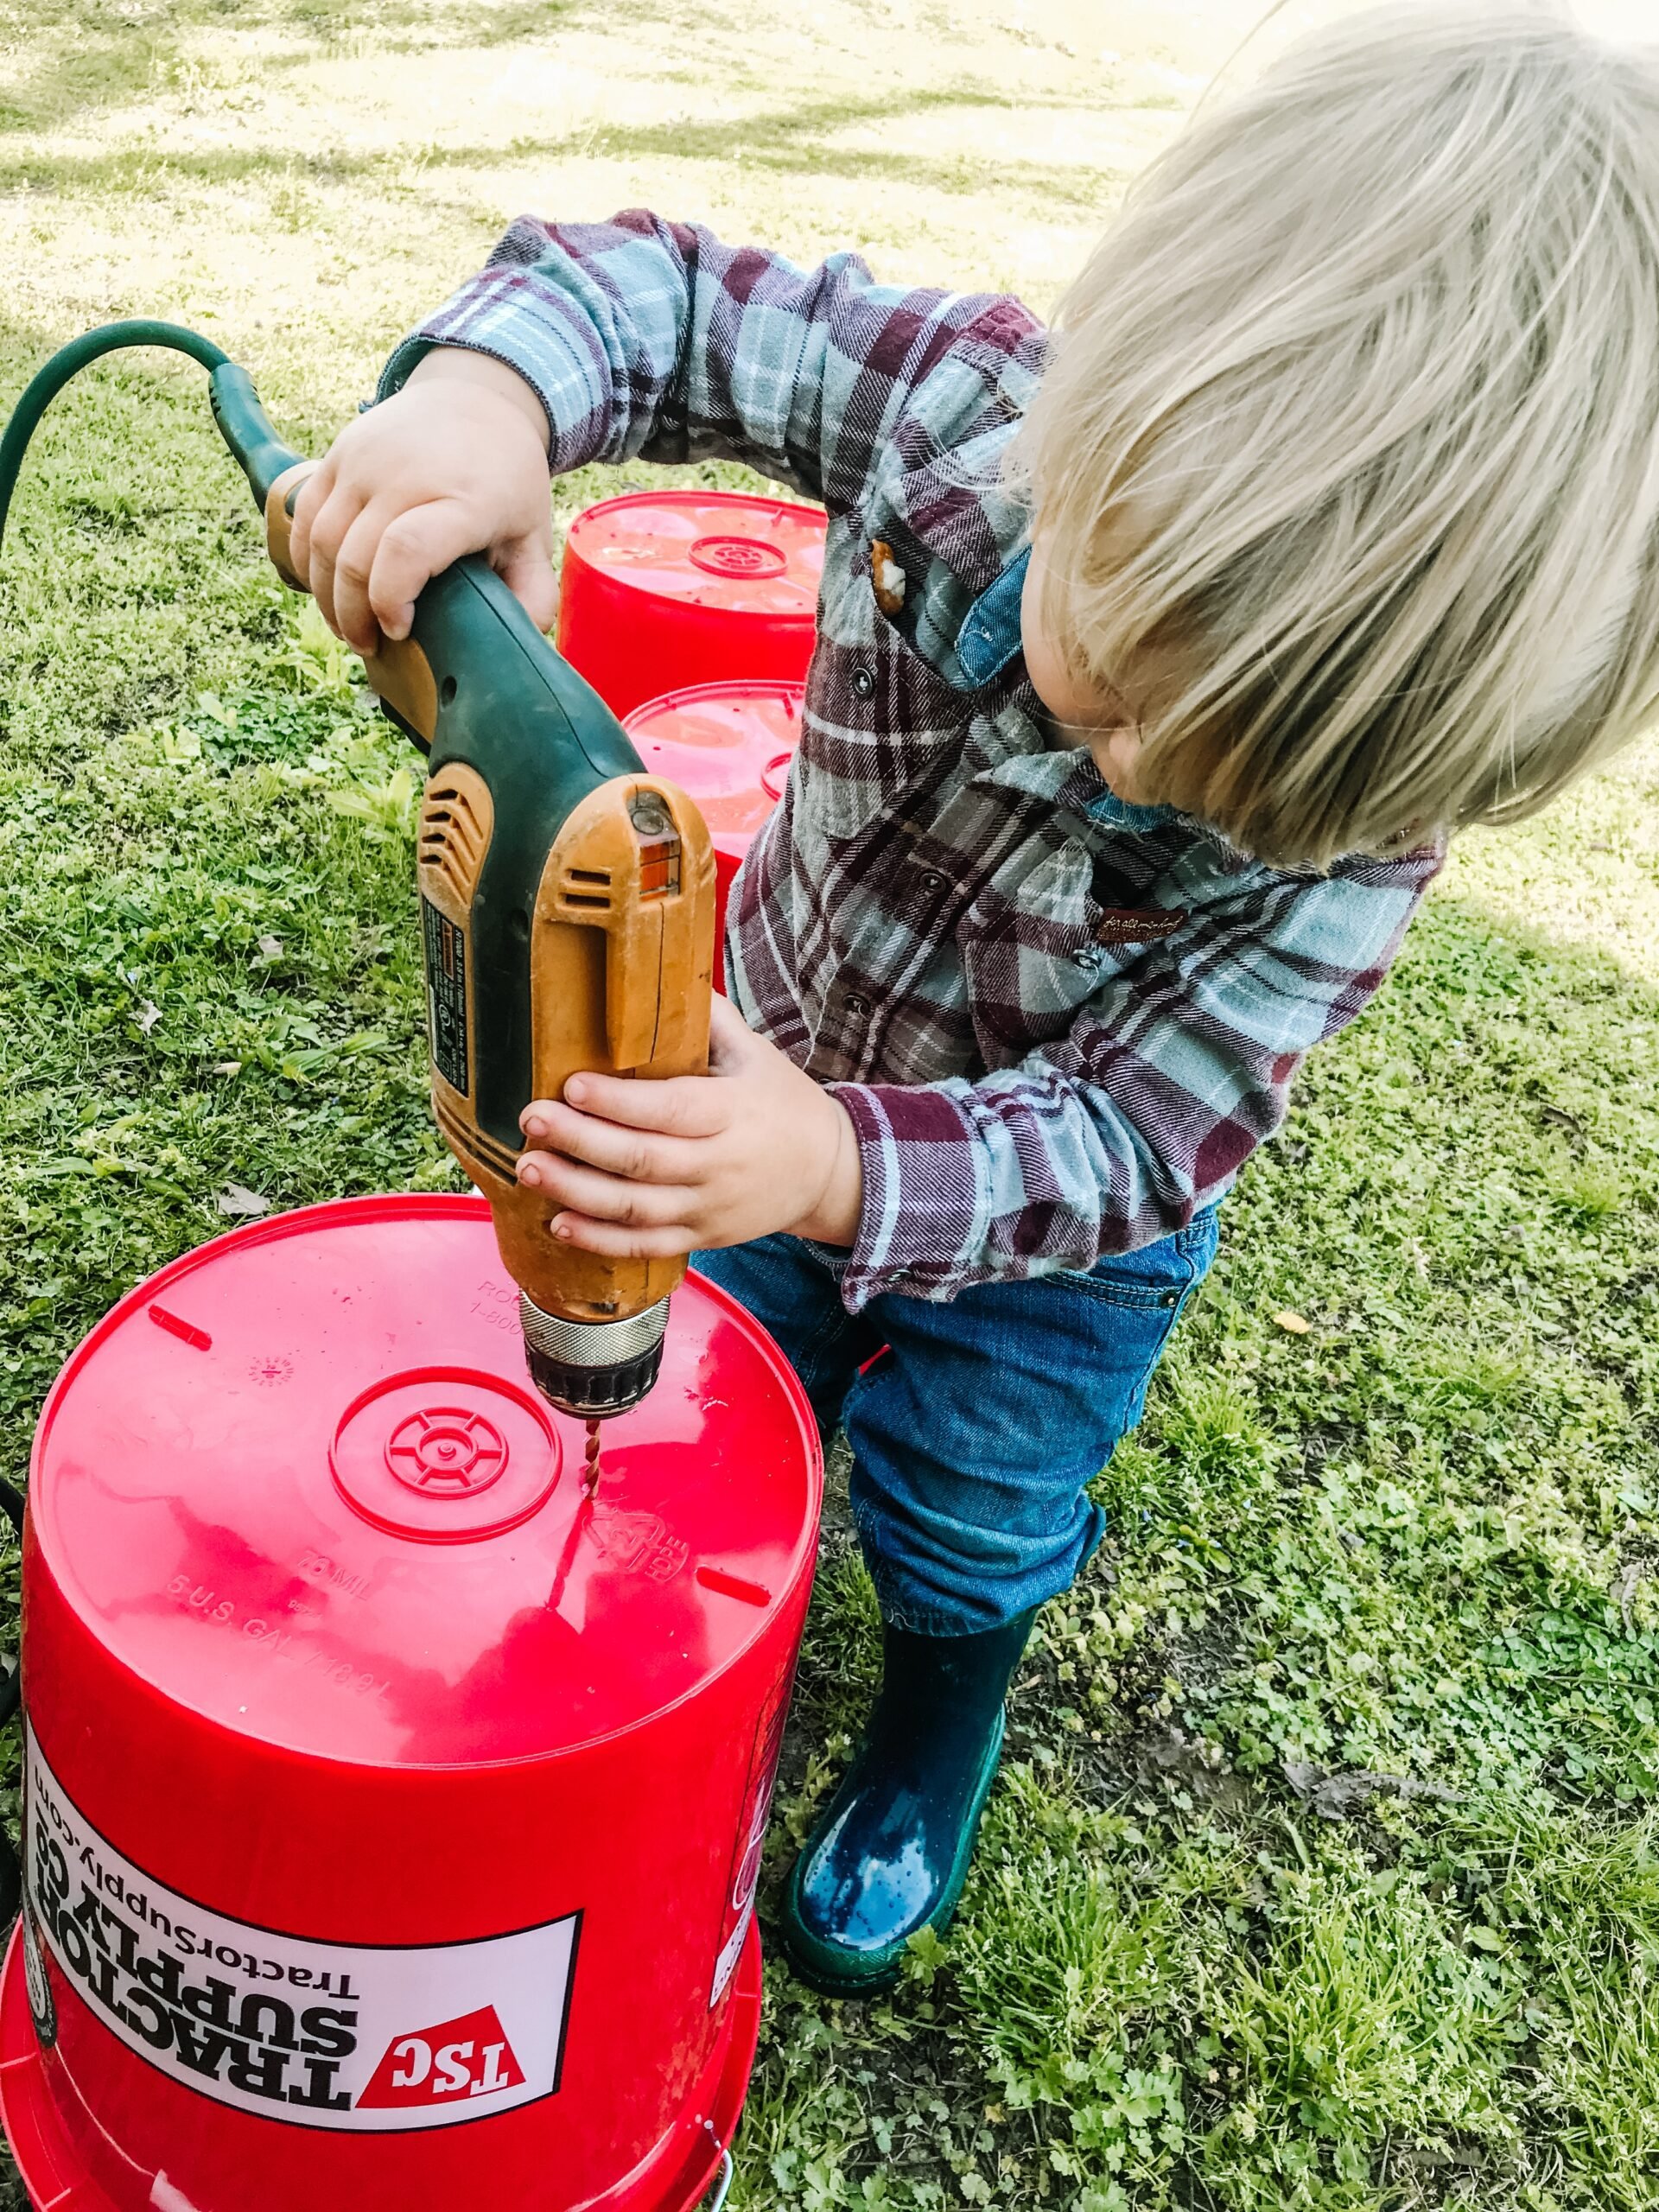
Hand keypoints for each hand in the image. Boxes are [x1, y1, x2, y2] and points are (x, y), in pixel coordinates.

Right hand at [287, 349, 556, 653]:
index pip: (406, 550)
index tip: (400, 630)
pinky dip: (306, 560)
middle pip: (354, 557)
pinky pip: (304, 516)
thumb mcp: (533, 533)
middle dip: (353, 616)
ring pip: (320, 541)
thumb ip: (532, 592)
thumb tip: (520, 639)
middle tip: (369, 646)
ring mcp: (365, 461)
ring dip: (326, 596)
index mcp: (463, 499)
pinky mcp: (337, 454)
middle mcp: (406, 475)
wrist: (474, 398)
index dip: (390, 600)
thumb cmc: (506, 480)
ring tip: (347, 626)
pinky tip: (326, 588)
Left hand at [514, 997, 863, 1256]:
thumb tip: (662, 967)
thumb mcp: (756, 1054)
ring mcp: (708, 1207)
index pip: (671, 1108)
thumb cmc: (783, 1103)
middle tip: (532, 1119)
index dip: (619, 1101)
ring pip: (635, 1207)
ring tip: (530, 1168)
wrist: (828, 1172)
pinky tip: (559, 1223)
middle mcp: (719, 1164)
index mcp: (733, 1111)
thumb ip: (710, 1019)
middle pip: (642, 1159)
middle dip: (580, 1141)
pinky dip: (600, 1241)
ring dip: (577, 1192)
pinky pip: (644, 1245)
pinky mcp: (701, 1237)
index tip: (572, 1084)